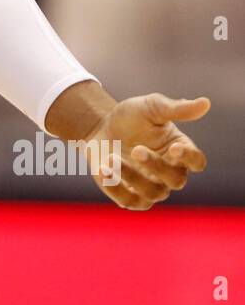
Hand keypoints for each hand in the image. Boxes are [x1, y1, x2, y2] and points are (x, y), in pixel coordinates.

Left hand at [78, 93, 209, 209]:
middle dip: (157, 166)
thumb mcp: (152, 107)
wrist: (100, 128)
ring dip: (132, 177)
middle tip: (136, 149)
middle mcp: (170, 173)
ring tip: (111, 157)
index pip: (197, 162)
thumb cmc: (131, 117)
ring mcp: (151, 188)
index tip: (175, 148)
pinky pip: (128, 201)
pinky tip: (103, 170)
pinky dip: (116, 188)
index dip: (189, 158)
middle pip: (175, 180)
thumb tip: (206, 103)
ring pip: (152, 193)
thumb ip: (176, 108)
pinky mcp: (130, 197)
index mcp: (180, 150)